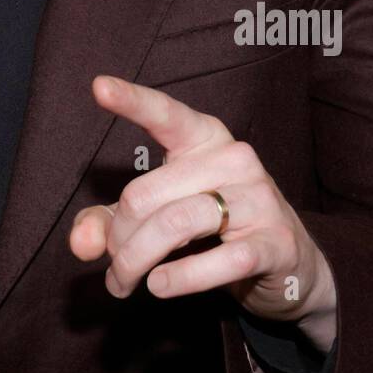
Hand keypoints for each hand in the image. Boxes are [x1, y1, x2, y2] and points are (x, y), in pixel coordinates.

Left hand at [69, 76, 336, 342]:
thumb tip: (82, 243)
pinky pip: (219, 259)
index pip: (165, 114)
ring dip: (137, 262)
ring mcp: (258, 198)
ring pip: (174, 225)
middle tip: (115, 269)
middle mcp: (232, 157)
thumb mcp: (159, 215)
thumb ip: (113, 222)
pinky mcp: (274, 242)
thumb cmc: (215, 228)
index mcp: (203, 138)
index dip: (132, 100)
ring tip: (124, 284)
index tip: (98, 86)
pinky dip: (181, 277)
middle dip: (119, 241)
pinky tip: (160, 285)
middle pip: (146, 194)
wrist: (290, 263)